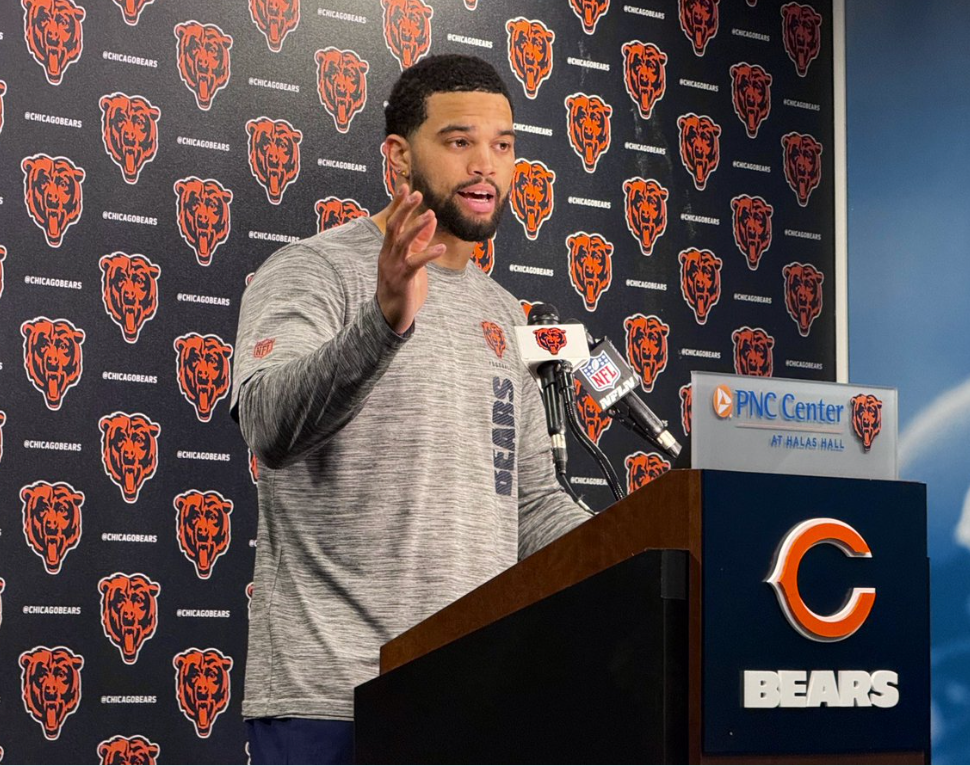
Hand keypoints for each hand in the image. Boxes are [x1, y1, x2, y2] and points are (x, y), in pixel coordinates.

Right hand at [376, 183, 444, 334]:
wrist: (391, 315)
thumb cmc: (402, 286)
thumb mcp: (411, 260)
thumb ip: (420, 241)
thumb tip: (431, 219)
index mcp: (388, 249)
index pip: (392, 222)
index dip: (398, 204)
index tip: (405, 187)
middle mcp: (388, 255)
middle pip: (394, 226)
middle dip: (404, 209)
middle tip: (416, 194)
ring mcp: (394, 267)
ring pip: (403, 242)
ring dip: (416, 227)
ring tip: (430, 214)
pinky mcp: (403, 279)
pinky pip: (416, 263)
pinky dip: (429, 254)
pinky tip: (442, 247)